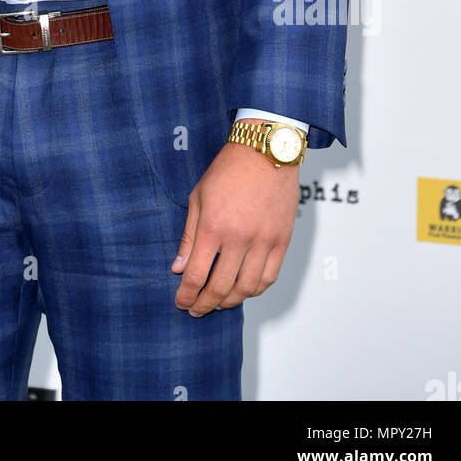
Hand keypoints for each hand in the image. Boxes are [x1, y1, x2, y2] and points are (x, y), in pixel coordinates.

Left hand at [171, 132, 299, 316]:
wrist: (264, 151)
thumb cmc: (227, 170)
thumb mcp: (198, 197)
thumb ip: (189, 236)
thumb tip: (178, 268)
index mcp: (213, 227)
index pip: (196, 275)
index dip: (186, 295)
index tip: (181, 302)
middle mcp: (239, 238)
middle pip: (221, 288)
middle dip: (205, 304)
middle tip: (196, 309)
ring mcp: (264, 241)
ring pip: (247, 288)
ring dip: (230, 301)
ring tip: (218, 303)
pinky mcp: (282, 240)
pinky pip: (269, 277)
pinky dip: (255, 290)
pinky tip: (243, 290)